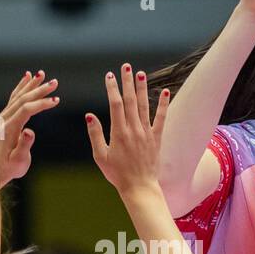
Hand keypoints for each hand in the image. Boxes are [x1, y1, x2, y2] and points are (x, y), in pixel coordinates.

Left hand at [0, 69, 60, 186]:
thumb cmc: (9, 167)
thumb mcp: (18, 161)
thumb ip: (23, 146)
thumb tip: (30, 131)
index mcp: (9, 128)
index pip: (26, 110)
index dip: (41, 104)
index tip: (56, 101)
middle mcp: (5, 119)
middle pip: (23, 99)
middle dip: (39, 89)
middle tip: (55, 82)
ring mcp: (4, 116)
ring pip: (18, 95)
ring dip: (31, 84)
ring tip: (42, 73)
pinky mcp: (6, 117)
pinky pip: (14, 97)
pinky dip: (21, 86)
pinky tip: (27, 77)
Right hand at [86, 63, 171, 194]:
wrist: (139, 187)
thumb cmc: (117, 174)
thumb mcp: (100, 156)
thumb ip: (95, 134)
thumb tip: (89, 115)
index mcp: (118, 133)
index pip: (115, 105)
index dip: (112, 88)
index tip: (109, 76)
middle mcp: (134, 130)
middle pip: (130, 100)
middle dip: (127, 82)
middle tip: (126, 66)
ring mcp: (146, 133)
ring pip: (145, 106)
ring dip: (142, 88)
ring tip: (140, 73)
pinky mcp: (156, 138)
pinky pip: (161, 118)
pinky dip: (163, 104)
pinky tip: (165, 91)